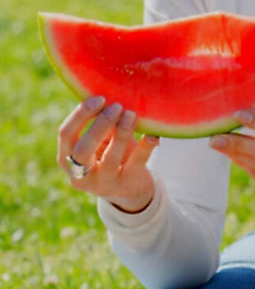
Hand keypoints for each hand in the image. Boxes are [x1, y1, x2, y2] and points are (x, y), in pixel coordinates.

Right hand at [57, 95, 157, 212]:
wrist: (131, 190)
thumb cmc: (112, 156)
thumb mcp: (102, 142)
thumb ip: (102, 125)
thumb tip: (112, 99)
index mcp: (66, 159)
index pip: (66, 134)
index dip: (80, 115)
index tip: (100, 98)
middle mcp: (80, 175)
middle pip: (82, 150)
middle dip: (100, 125)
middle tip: (117, 107)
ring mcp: (103, 184)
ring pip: (110, 158)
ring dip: (122, 134)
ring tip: (132, 115)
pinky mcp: (127, 185)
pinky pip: (137, 163)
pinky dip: (146, 146)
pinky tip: (153, 134)